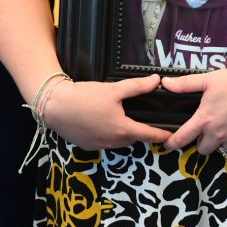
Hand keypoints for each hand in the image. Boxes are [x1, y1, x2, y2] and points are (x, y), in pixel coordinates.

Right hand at [42, 74, 173, 149]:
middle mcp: (114, 142)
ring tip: (120, 118)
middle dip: (139, 130)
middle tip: (141, 118)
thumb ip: (136, 87)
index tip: (171, 136)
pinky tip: (100, 122)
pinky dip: (106, 134)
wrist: (55, 106)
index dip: (162, 135)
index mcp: (124, 130)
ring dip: (122, 133)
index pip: (149, 135)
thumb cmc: (86, 97)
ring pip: (118, 141)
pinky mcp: (87, 146)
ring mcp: (99, 146)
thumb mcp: (113, 89)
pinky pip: (104, 142)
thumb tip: (157, 80)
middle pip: (133, 138)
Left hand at [160, 62, 226, 153]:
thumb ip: (185, 84)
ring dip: (218, 142)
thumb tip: (165, 83)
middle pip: (202, 149)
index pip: (182, 138)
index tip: (168, 144)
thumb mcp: (210, 79)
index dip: (172, 143)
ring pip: (219, 149)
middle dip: (200, 141)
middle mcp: (218, 134)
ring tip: (223, 125)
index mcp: (205, 119)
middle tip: (205, 128)